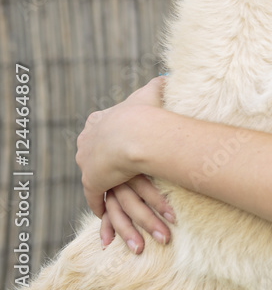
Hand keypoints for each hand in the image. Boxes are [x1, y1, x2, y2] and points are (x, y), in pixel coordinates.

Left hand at [76, 76, 174, 251]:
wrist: (136, 134)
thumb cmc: (145, 113)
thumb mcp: (150, 92)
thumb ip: (157, 84)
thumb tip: (168, 76)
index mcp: (97, 121)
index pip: (99, 130)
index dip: (109, 137)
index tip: (119, 143)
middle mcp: (86, 142)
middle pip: (92, 154)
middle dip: (101, 161)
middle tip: (116, 169)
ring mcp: (87, 164)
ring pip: (95, 177)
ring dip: (104, 186)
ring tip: (114, 191)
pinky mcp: (92, 183)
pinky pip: (95, 199)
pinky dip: (100, 206)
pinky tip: (106, 213)